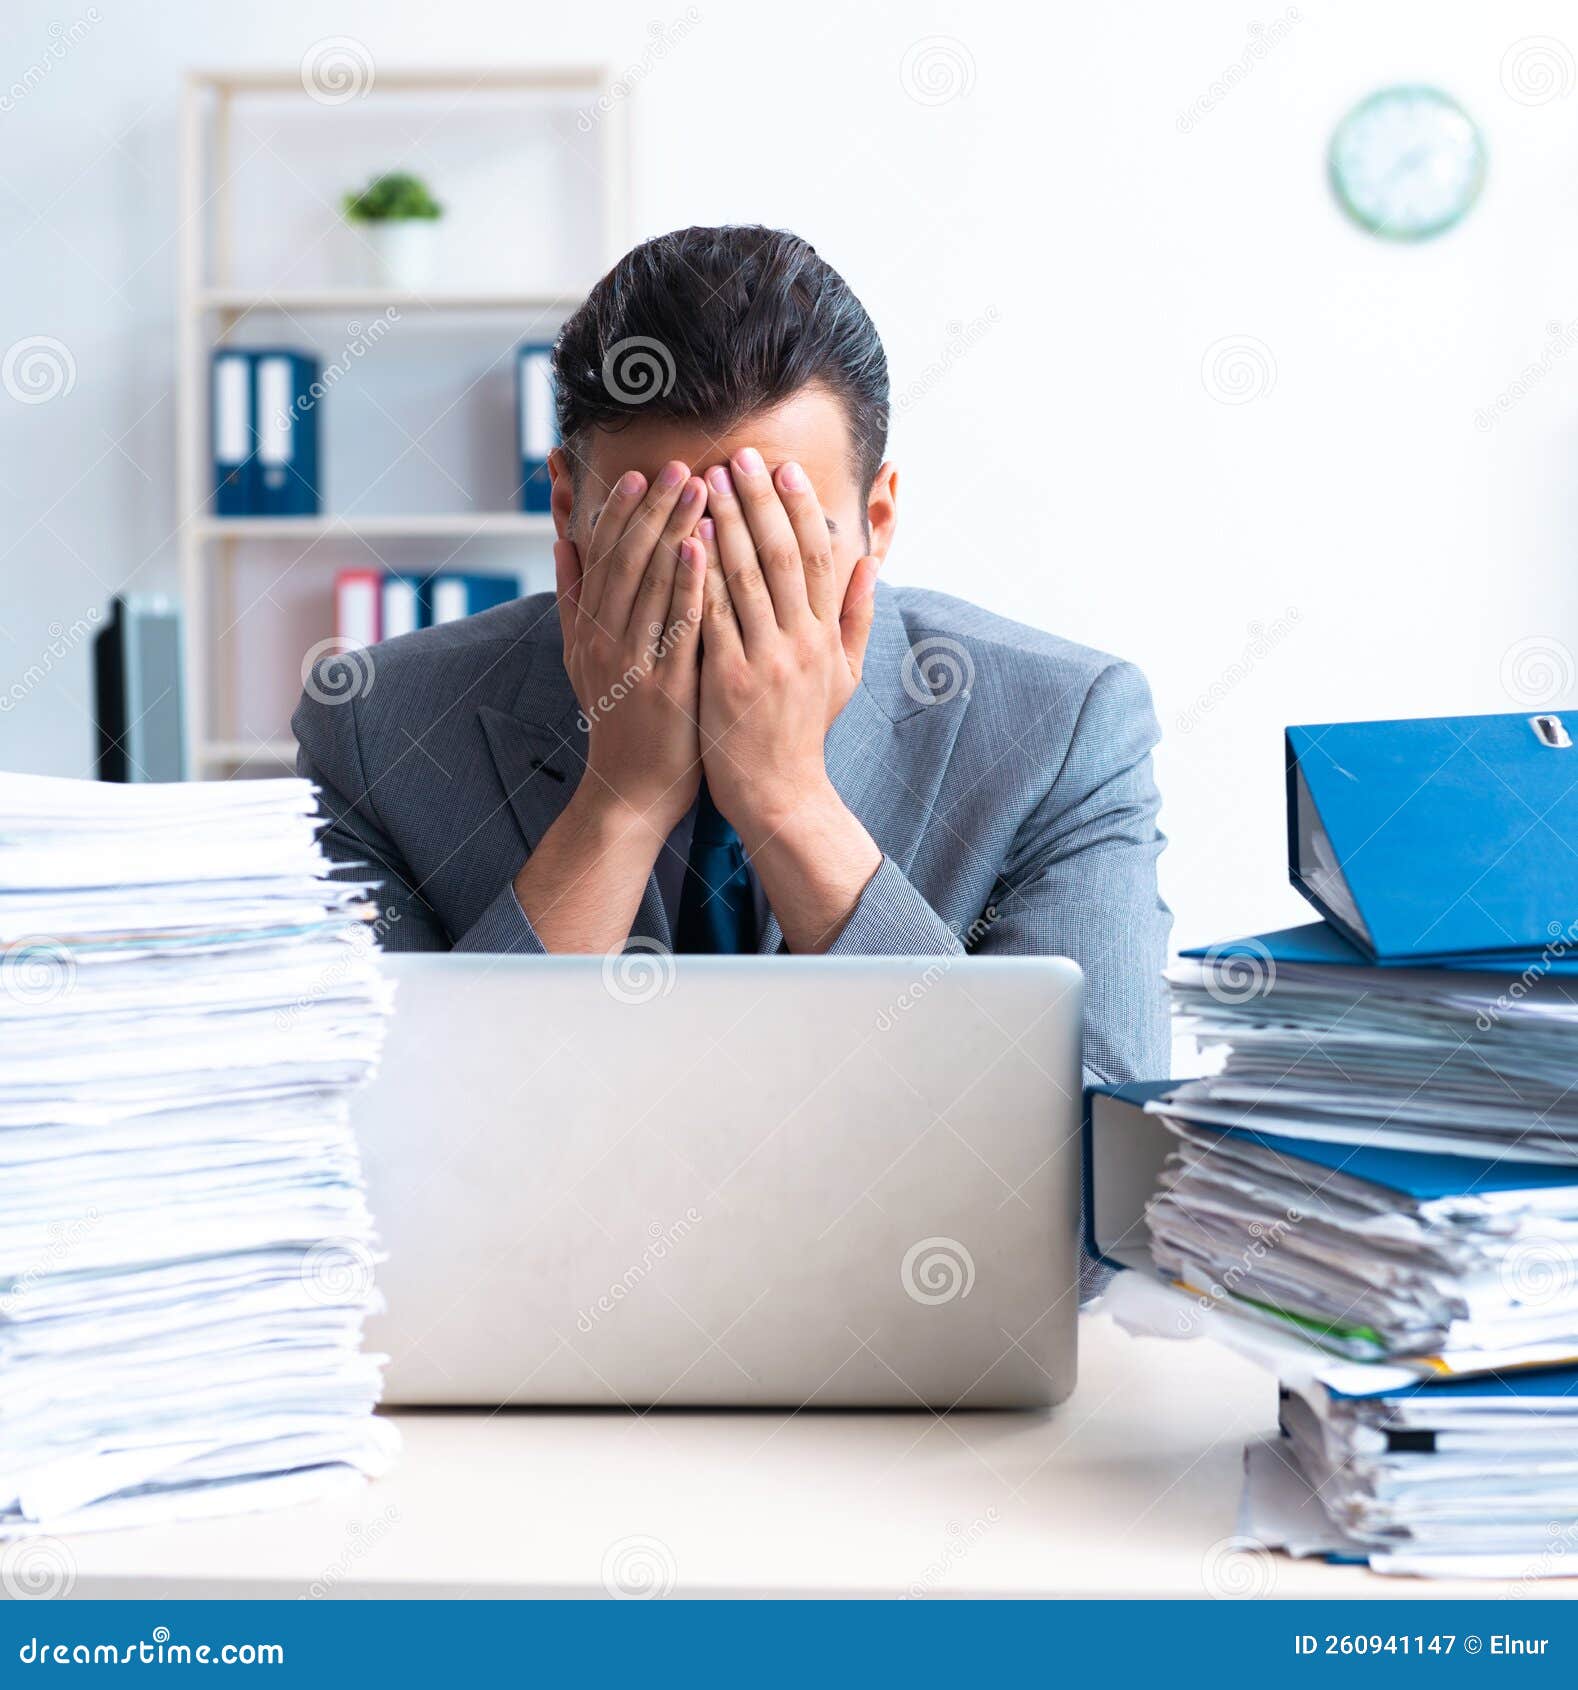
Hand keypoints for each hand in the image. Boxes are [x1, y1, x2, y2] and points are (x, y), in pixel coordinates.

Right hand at [555, 461, 707, 832]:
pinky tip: (701, 548)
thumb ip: (573, 602)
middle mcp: (606, 642)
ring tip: (698, 488)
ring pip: (651, 585)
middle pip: (627, 561)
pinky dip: (686, 584)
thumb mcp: (581, 662)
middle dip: (653, 510)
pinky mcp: (665, 688)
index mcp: (589, 632)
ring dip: (674, 531)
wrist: (629, 794)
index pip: (604, 560)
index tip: (640, 474)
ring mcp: (634, 665)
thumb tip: (563, 542)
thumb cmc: (618, 725)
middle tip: (679, 465)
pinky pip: (677, 627)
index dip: (621, 514)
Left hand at [695, 449, 878, 841]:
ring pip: (746, 577)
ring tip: (703, 482)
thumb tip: (869, 564)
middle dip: (758, 502)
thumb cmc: (804, 733)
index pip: (821, 557)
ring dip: (724, 524)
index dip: (801, 509)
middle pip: (783, 555)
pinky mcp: (728, 680)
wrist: (779, 794)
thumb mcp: (844, 677)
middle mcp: (802, 642)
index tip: (782, 469)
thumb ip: (856, 618)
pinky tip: (683, 540)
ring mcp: (766, 661)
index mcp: (827, 637)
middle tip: (736, 457)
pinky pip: (712, 616)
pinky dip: (699, 575)